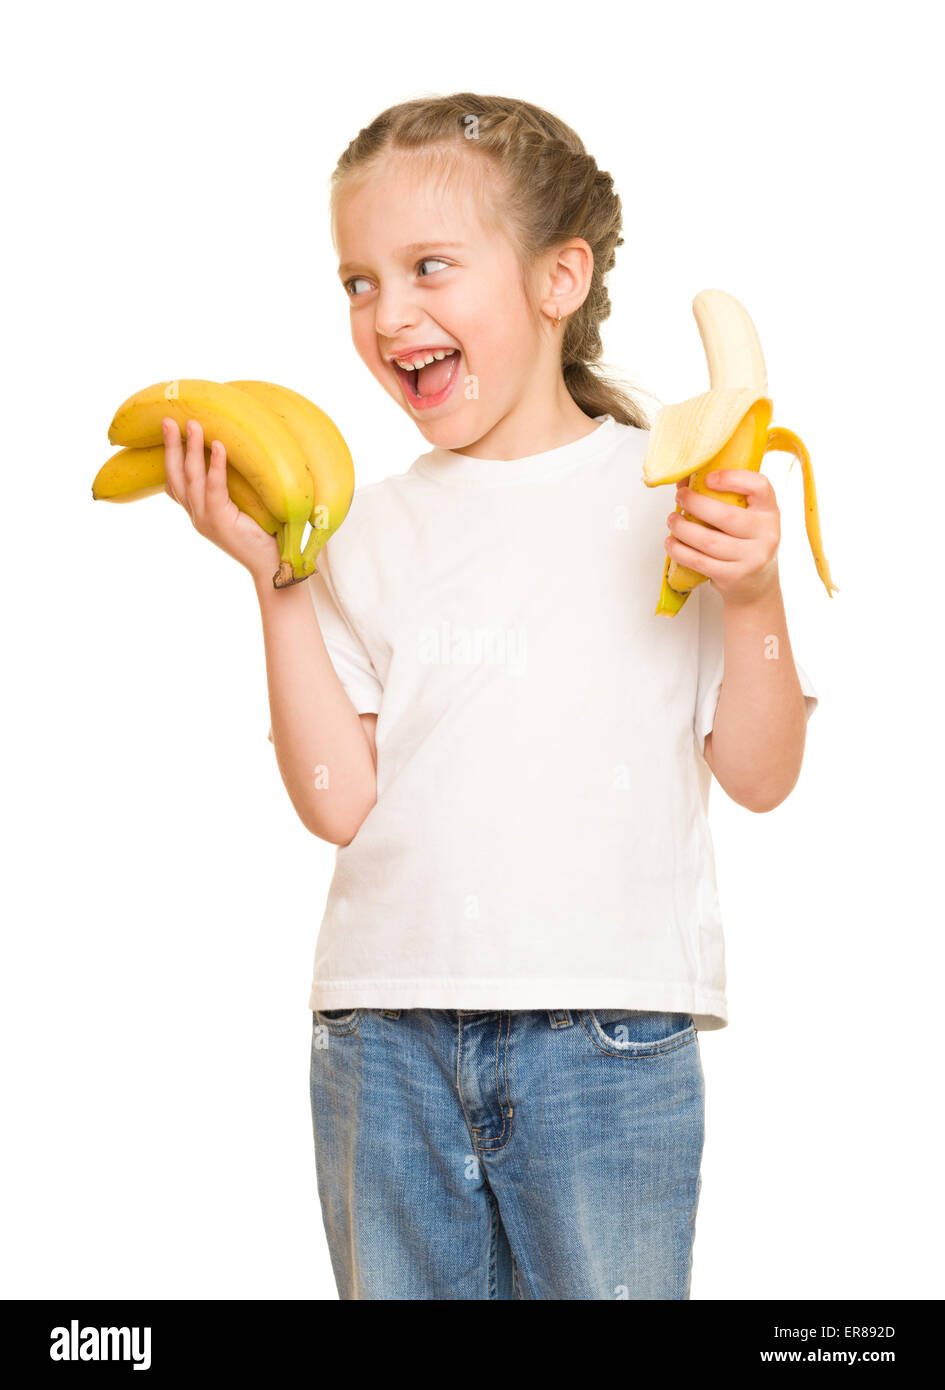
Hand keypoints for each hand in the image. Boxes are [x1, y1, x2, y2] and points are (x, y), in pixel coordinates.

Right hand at [162, 417, 280, 584]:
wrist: (273, 567)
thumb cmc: (264, 535)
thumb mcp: (242, 509)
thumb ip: (232, 490)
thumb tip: (237, 458)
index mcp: (200, 513)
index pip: (175, 485)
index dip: (169, 459)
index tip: (168, 433)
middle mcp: (197, 516)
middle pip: (176, 476)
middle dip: (171, 446)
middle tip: (168, 419)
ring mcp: (206, 520)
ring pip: (191, 479)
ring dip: (191, 449)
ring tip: (193, 424)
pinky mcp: (220, 521)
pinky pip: (214, 489)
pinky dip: (215, 467)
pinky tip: (218, 447)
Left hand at [665, 469, 780, 605]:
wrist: (757, 586)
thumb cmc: (747, 545)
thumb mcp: (749, 518)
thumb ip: (727, 499)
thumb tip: (686, 481)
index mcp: (770, 511)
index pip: (759, 486)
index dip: (732, 478)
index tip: (708, 478)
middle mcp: (766, 534)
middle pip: (725, 515)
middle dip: (694, 503)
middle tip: (680, 497)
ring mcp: (751, 558)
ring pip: (707, 540)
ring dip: (682, 528)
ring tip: (672, 521)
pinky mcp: (734, 576)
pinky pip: (699, 561)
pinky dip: (679, 551)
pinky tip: (672, 543)